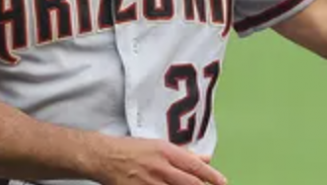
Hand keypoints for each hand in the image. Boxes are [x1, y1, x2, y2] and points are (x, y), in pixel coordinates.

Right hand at [90, 136, 226, 184]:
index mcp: (167, 152)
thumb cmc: (133, 149)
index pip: (194, 166)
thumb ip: (184, 154)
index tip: (222, 182)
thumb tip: (206, 159)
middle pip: (188, 182)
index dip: (211, 176)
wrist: (104, 157)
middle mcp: (160, 167)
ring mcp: (148, 182)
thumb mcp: (161, 146)